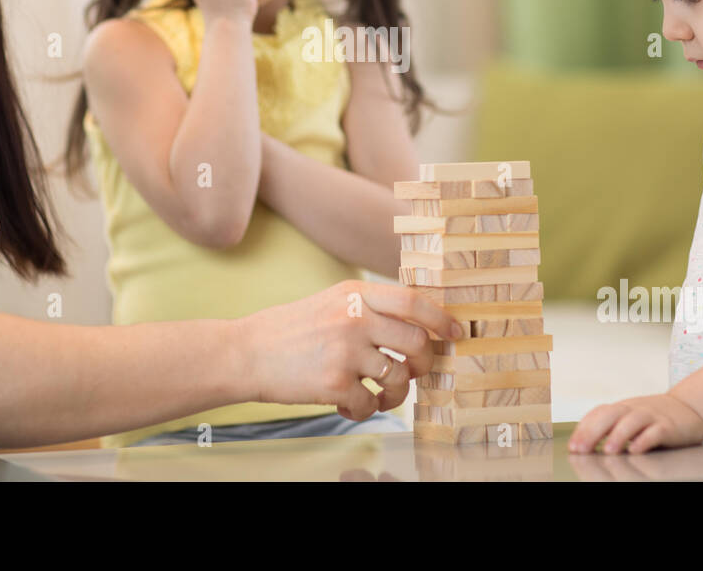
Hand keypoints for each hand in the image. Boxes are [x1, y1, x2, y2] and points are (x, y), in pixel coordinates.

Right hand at [236, 280, 463, 420]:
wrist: (247, 352)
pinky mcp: (334, 382)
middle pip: (417, 342)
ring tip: (380, 396)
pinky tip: (348, 404)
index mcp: (355, 292)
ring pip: (399, 378)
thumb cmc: (292, 330)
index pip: (413, 301)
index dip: (441, 318)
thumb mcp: (332, 301)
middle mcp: (354, 317)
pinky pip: (370, 404)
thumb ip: (371, 306)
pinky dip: (364, 410)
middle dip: (424, 364)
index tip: (456, 333)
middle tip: (414, 372)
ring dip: (397, 395)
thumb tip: (419, 323)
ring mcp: (345, 350)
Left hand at [568, 392, 702, 453]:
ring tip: (609, 450)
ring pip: (632, 421)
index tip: (573, 445)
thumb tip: (584, 443)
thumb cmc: (655, 417)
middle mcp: (634, 409)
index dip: (583, 428)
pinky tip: (636, 450)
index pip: (598, 413)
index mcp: (622, 408)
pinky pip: (656, 431)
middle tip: (581, 449)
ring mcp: (651, 416)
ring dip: (618, 435)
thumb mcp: (630, 417)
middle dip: (593, 432)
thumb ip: (611, 427)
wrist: (690, 407)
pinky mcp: (669, 427)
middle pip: (610, 415)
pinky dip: (645, 440)